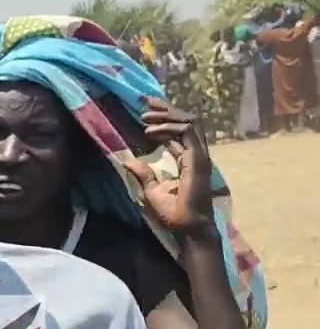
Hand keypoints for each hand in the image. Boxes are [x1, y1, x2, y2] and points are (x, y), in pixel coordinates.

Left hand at [124, 96, 216, 238]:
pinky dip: (169, 128)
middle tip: (145, 102)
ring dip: (166, 115)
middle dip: (166, 109)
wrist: (187, 226)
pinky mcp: (198, 159)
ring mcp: (199, 155)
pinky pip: (187, 133)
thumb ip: (144, 174)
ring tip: (144, 116)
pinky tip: (150, 131)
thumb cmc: (173, 212)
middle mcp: (196, 153)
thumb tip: (129, 162)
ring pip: (189, 122)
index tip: (144, 111)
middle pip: (186, 120)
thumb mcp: (152, 190)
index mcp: (187, 158)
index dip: (164, 117)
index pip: (179, 129)